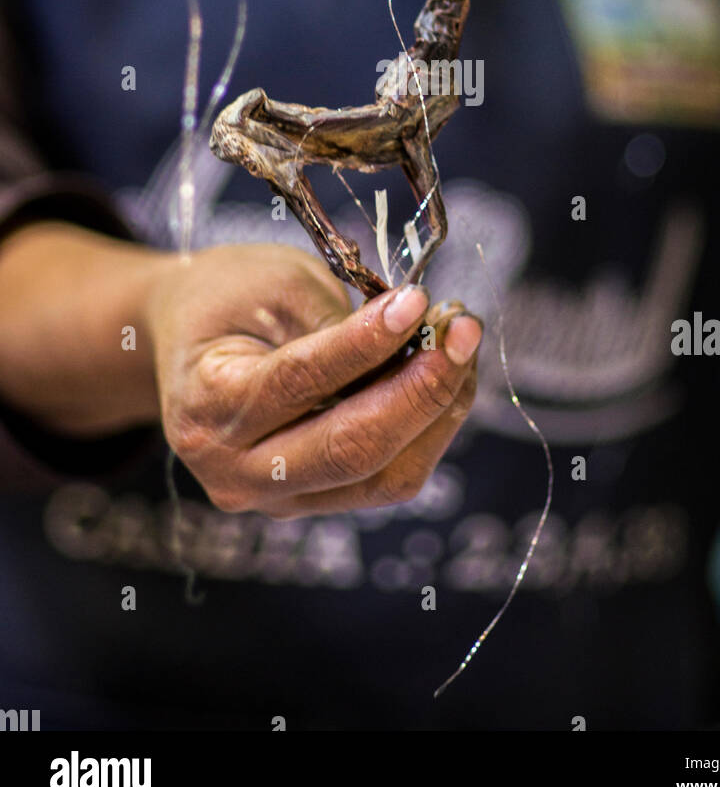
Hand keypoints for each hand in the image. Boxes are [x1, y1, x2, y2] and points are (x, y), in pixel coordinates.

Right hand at [146, 244, 481, 517]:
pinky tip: (445, 378)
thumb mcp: (272, 284)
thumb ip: (336, 323)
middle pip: (349, 448)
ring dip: (438, 411)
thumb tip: (418, 341)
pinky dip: (427, 429)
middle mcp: (234, 471)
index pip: (300, 381)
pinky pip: (386, 478)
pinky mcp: (314, 502)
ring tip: (461, 345)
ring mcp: (274, 499)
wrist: (188, 336)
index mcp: (207, 406)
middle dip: (422, 389)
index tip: (419, 300)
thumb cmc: (228, 298)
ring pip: (381, 475)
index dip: (367, 343)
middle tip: (463, 329)